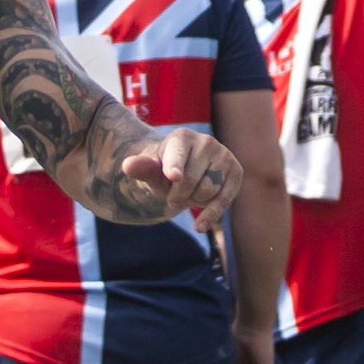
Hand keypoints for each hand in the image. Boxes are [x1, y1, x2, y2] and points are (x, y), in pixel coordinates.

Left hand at [120, 129, 241, 235]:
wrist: (185, 172)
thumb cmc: (164, 172)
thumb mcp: (151, 172)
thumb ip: (142, 169)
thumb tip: (128, 165)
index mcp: (181, 137)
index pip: (177, 156)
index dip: (175, 167)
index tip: (173, 177)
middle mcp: (206, 141)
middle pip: (191, 181)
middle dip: (178, 195)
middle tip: (172, 196)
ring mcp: (224, 155)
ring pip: (208, 191)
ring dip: (194, 201)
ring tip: (189, 193)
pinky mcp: (236, 171)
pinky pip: (225, 199)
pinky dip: (211, 215)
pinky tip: (200, 226)